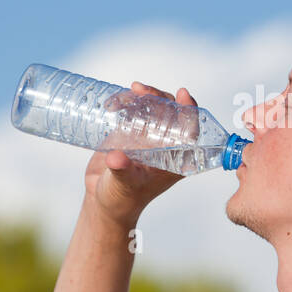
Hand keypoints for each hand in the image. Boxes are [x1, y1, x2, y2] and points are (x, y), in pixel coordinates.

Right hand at [84, 81, 197, 224]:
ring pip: (155, 108)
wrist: (101, 201)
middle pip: (172, 113)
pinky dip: (128, 101)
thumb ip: (123, 171)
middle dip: (160, 96)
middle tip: (142, 90)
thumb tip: (117, 159)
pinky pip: (135, 111)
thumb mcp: (124, 185)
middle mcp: (164, 145)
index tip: (183, 94)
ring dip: (146, 95)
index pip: (190, 131)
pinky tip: (117, 100)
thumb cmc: (121, 199)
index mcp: (174, 158)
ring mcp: (148, 138)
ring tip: (131, 91)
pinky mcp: (130, 133)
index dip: (190, 110)